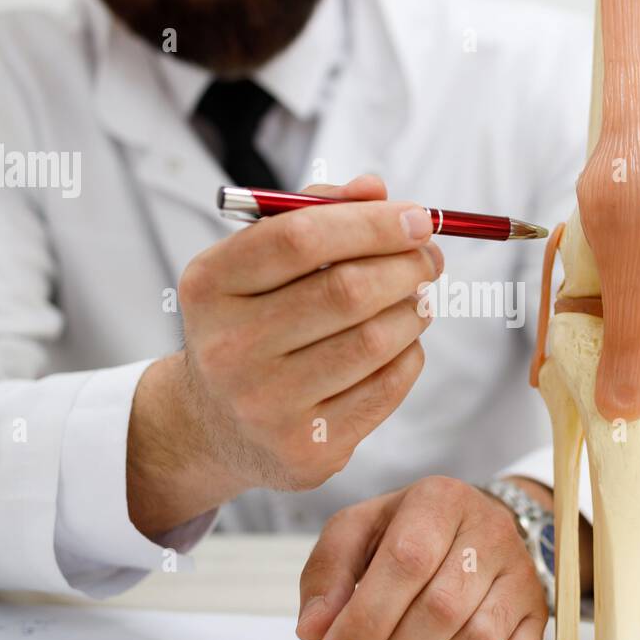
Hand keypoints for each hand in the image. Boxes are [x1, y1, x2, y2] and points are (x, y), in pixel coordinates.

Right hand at [127, 176, 442, 535]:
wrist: (214, 425)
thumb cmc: (251, 322)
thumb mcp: (257, 262)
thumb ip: (314, 213)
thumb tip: (377, 189)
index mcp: (210, 287)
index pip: (299, 239)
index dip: (371, 223)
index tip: (417, 218)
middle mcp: (229, 348)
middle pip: (346, 291)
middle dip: (406, 265)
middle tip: (430, 257)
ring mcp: (265, 406)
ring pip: (374, 341)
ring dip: (414, 310)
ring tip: (418, 297)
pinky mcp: (305, 450)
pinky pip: (386, 388)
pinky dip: (409, 354)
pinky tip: (402, 342)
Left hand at [296, 475, 549, 639]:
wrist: (473, 526)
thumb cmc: (413, 530)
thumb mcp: (358, 531)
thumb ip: (327, 572)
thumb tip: (315, 627)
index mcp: (440, 499)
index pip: (406, 562)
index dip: (367, 619)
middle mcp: (489, 530)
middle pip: (441, 609)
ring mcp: (520, 573)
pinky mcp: (538, 612)